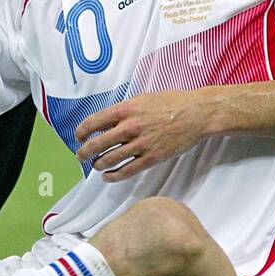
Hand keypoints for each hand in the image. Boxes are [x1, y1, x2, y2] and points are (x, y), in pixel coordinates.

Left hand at [75, 90, 213, 181]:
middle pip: (97, 144)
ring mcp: (141, 144)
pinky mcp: (152, 157)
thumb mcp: (141, 99)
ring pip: (109, 159)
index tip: (78, 137)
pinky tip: (107, 176)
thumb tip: (104, 122)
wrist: (196, 114)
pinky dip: (113, 176)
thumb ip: (123, 110)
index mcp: (125, 110)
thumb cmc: (170, 103)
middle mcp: (130, 127)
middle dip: (84, 152)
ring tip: (95, 165)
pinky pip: (127, 170)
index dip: (81, 131)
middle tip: (80, 155)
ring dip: (97, 164)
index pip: (93, 122)